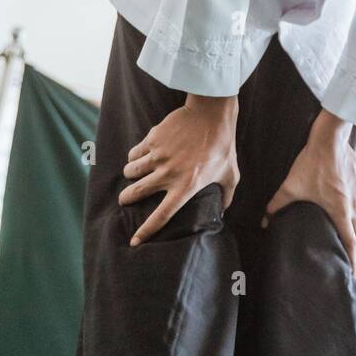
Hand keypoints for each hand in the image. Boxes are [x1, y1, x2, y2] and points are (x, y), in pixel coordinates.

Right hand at [119, 93, 239, 244]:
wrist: (212, 113)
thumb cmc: (223, 145)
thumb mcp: (231, 174)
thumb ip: (226, 196)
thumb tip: (223, 213)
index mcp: (186, 187)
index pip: (162, 215)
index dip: (146, 231)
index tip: (135, 241)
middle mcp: (168, 174)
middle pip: (136, 193)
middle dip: (126, 199)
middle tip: (125, 199)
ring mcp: (158, 156)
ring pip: (130, 172)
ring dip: (130, 175)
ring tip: (133, 174)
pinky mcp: (152, 140)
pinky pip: (134, 153)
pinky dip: (134, 156)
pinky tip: (138, 156)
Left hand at [263, 110, 355, 275]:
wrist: (331, 136)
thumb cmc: (312, 163)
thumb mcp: (291, 186)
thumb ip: (277, 205)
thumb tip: (264, 221)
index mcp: (340, 211)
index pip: (349, 242)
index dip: (352, 260)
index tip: (354, 274)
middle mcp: (353, 203)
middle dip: (351, 241)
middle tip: (344, 249)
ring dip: (351, 218)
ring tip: (341, 222)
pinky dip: (352, 198)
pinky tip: (342, 194)